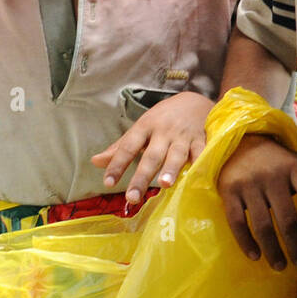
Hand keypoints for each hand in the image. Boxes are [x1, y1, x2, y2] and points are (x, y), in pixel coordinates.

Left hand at [91, 91, 212, 204]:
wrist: (194, 100)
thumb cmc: (163, 119)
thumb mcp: (140, 128)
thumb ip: (120, 148)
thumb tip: (95, 162)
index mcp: (144, 127)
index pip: (128, 147)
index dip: (117, 164)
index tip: (108, 183)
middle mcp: (163, 131)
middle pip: (151, 156)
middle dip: (142, 177)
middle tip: (132, 197)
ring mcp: (183, 136)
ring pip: (176, 154)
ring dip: (170, 169)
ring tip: (164, 185)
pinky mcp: (201, 139)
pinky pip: (201, 152)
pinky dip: (200, 163)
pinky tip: (196, 177)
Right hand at [217, 133, 296, 269]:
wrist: (240, 142)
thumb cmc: (277, 161)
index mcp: (294, 167)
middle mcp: (272, 175)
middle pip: (287, 218)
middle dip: (296, 246)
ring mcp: (249, 184)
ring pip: (262, 225)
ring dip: (272, 250)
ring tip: (280, 266)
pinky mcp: (229, 191)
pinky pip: (237, 222)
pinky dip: (246, 242)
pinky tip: (254, 256)